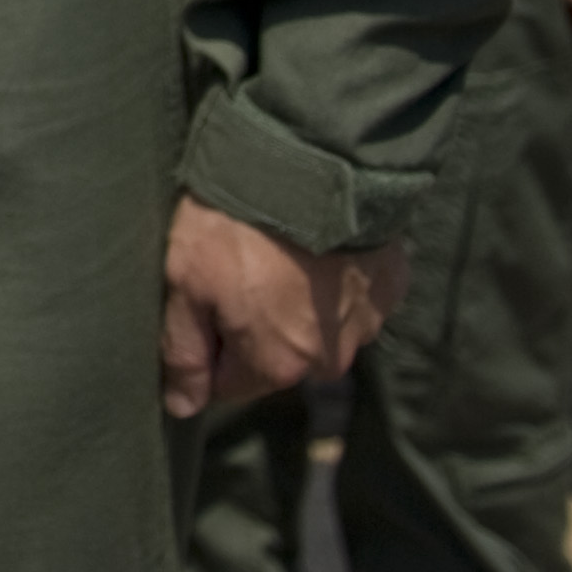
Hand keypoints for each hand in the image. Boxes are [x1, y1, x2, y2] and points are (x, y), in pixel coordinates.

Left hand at [160, 199, 405, 418]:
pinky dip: (332, 276)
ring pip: (314, 326)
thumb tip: (181, 407)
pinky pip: (351, 294)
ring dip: (295, 298)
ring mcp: (367, 324)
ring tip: (276, 248)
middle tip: (235, 264)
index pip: (226, 382)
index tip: (197, 298)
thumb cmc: (238, 225)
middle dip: (252, 321)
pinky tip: (314, 242)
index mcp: (276, 365)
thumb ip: (183, 352)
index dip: (204, 342)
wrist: (314, 165)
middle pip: (274, 355)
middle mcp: (328, 359)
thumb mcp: (185, 283)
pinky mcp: (389, 287)